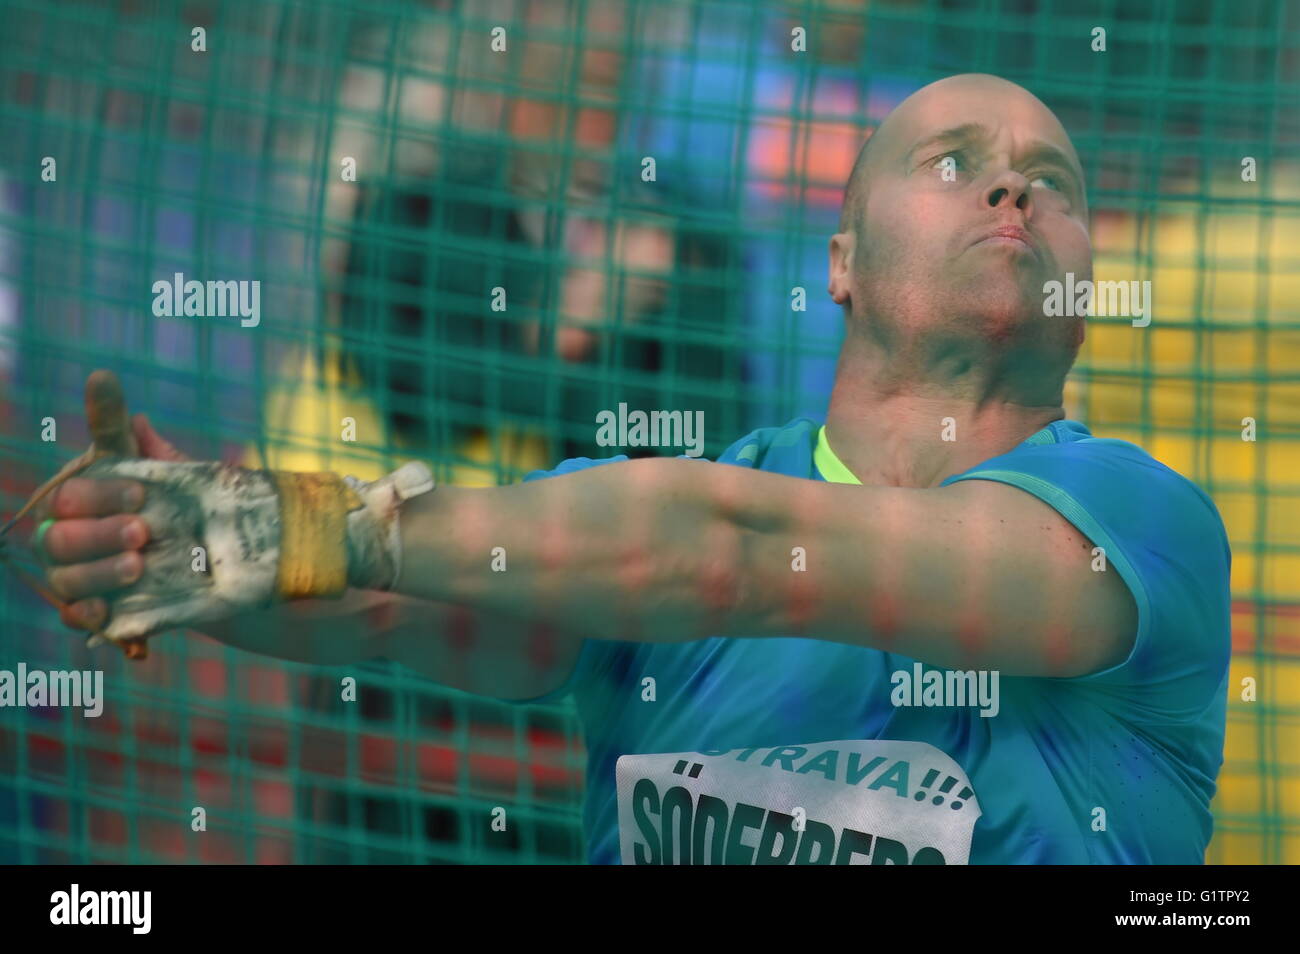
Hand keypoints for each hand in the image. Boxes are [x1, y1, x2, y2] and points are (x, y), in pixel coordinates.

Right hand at [37, 413, 190, 638]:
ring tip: (141, 566)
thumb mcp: (164, 471)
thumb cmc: (178, 505)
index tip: (141, 494)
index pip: (71, 496)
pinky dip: (87, 614)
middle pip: (58, 539)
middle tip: (144, 532)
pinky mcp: (94, 613)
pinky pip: (73, 617)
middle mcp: (64, 537)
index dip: (102, 495)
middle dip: (100, 535)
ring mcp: (75, 577)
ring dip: (100, 572)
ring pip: (66, 579)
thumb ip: (130, 436)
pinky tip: (107, 611)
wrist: (212, 562)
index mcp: (77, 499)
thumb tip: (101, 380)